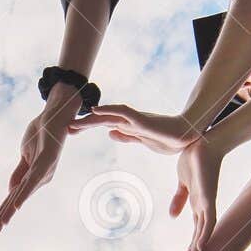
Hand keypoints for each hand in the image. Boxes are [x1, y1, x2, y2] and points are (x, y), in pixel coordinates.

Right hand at [0, 89, 81, 231]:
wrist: (55, 115)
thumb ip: (20, 174)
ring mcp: (46, 170)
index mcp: (36, 176)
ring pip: (25, 192)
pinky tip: (17, 203)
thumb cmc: (42, 134)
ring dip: (13, 208)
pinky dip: (24, 192)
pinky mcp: (48, 160)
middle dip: (5, 215)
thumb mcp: (26, 155)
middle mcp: (42, 177)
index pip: (15, 196)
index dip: (4, 210)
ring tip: (3, 223)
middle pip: (19, 199)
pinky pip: (33, 179)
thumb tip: (12, 192)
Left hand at [68, 104, 201, 155]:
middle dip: (83, 123)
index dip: (86, 126)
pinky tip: (96, 110)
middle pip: (101, 119)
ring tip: (74, 123)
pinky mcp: (142, 119)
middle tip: (64, 127)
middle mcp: (128, 120)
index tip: (70, 131)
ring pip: (108, 115)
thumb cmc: (167, 139)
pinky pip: (122, 111)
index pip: (102, 124)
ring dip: (90, 118)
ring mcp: (134, 119)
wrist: (186, 136)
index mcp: (127, 126)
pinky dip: (109, 109)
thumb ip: (126, 136)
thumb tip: (111, 133)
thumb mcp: (141, 141)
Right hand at [172, 140, 221, 250]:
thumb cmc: (193, 159)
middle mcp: (204, 206)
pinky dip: (205, 233)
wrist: (201, 142)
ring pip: (205, 230)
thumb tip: (172, 215)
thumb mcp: (182, 183)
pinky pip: (208, 219)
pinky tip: (200, 244)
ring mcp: (207, 202)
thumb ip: (179, 199)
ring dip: (199, 246)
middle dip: (194, 249)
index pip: (196, 228)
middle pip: (200, 233)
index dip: (191, 243)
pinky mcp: (209, 197)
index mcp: (198, 203)